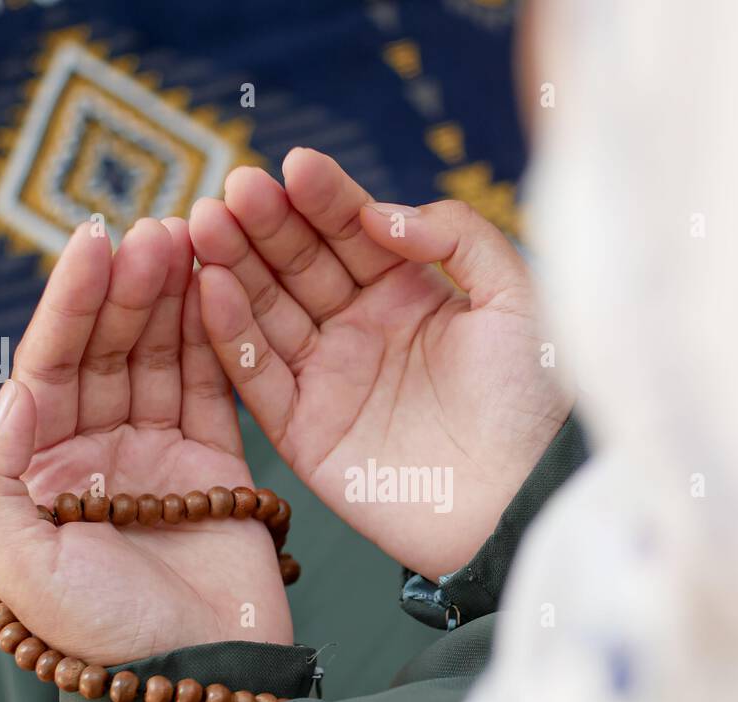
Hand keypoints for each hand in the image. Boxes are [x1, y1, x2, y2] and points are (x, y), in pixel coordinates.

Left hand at [0, 218, 291, 665]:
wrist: (197, 675)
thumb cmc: (103, 632)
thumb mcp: (21, 564)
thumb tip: (12, 389)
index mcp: (41, 471)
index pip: (50, 367)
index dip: (71, 303)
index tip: (95, 241)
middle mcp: (97, 453)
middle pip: (109, 351)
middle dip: (130, 289)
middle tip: (160, 230)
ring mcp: (158, 456)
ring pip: (163, 360)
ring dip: (173, 301)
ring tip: (192, 240)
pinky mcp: (215, 466)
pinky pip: (214, 391)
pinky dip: (217, 343)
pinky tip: (221, 292)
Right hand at [190, 148, 570, 579]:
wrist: (525, 501)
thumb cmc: (532, 403)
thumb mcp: (514, 298)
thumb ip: (455, 235)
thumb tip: (377, 213)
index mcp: (408, 293)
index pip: (351, 232)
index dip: (324, 199)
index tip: (295, 165)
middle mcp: (361, 330)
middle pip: (299, 265)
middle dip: (266, 225)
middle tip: (236, 189)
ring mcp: (329, 380)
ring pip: (268, 313)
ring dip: (233, 268)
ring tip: (205, 223)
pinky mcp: (304, 434)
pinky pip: (258, 380)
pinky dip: (232, 338)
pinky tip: (211, 290)